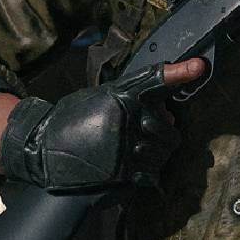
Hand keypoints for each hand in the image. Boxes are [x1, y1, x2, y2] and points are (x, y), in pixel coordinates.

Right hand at [0, 59, 204, 192]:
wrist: (40, 145)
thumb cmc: (74, 119)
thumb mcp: (101, 98)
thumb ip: (136, 101)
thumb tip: (168, 113)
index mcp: (121, 96)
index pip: (156, 81)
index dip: (179, 73)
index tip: (199, 67)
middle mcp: (125, 118)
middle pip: (169, 130)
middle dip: (166, 135)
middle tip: (152, 135)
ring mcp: (124, 146)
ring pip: (163, 153)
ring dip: (157, 154)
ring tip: (138, 151)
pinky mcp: (120, 171)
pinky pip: (151, 173)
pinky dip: (149, 172)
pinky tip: (135, 168)